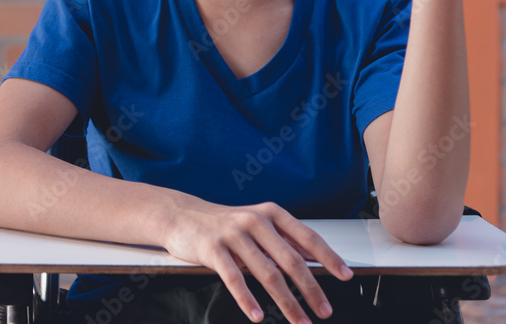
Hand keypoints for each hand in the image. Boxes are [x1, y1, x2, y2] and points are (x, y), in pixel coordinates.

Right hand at [161, 200, 352, 323]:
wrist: (181, 216)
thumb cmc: (223, 224)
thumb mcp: (256, 224)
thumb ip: (284, 240)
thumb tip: (317, 258)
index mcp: (270, 213)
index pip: (307, 236)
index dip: (329, 257)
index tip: (346, 276)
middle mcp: (254, 220)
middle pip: (291, 259)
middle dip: (311, 289)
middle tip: (325, 310)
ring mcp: (233, 233)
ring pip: (267, 272)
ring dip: (286, 301)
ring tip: (299, 321)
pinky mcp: (213, 247)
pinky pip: (234, 278)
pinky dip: (248, 299)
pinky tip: (257, 315)